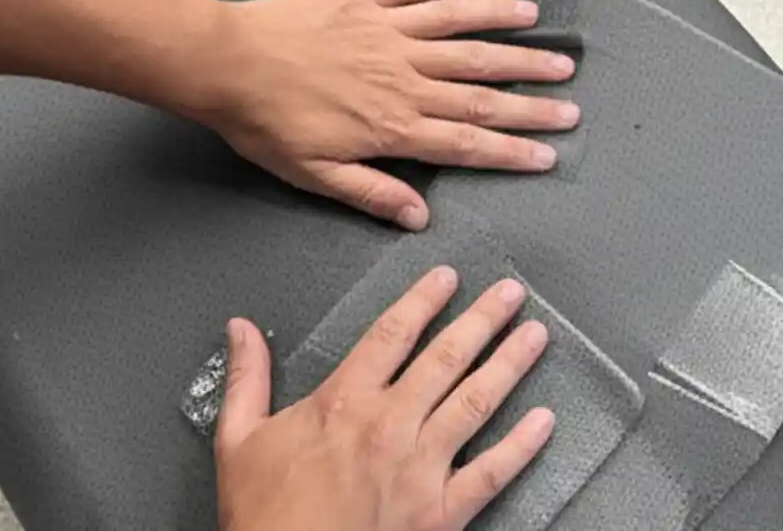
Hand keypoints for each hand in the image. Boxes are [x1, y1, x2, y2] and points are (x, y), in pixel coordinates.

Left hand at [196, 0, 578, 229]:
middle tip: (570, 100)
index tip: (549, 153)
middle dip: (529, 98)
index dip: (512, 150)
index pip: (467, 142)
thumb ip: (372, 193)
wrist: (226, 62)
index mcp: (393, 125)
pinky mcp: (365, 0)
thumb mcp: (315, 175)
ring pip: (461, 34)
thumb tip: (421, 217)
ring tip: (545, 37)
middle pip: (480, 89)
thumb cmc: (266, 124)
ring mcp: (388, 33)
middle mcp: (403, 77)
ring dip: (506, 36)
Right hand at [215, 267, 554, 530]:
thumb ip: (246, 378)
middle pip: (446, 358)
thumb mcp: (237, 439)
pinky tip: (546, 421)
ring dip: (509, 365)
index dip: (422, 300)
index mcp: (343, 403)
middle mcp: (389, 425)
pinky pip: (491, 473)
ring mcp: (420, 469)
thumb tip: (241, 327)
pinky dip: (522, 447)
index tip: (447, 277)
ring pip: (475, 403)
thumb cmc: (263, 517)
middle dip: (482, 320)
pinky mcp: (440, 513)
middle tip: (511, 294)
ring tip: (536, 336)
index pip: (392, 334)